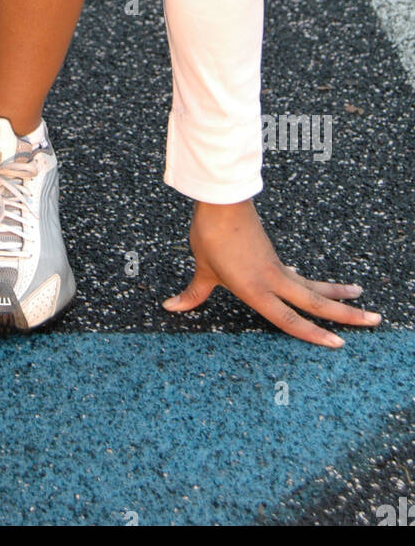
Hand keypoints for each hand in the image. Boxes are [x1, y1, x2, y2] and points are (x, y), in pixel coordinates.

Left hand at [163, 197, 381, 347]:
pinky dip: (311, 283)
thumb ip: (192, 293)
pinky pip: (297, 277)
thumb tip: (170, 307)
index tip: (338, 343)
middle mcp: (273, 280)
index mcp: (256, 289)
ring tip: (361, 298)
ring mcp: (276, 267)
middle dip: (347, 314)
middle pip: (316, 302)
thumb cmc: (211, 236)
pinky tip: (317, 286)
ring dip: (337, 294)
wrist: (221, 201)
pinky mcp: (273, 256)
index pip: (289, 319)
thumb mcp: (202, 268)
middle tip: (375, 320)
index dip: (313, 334)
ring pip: (313, 286)